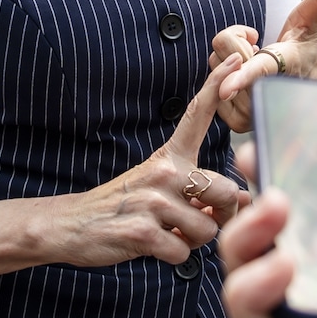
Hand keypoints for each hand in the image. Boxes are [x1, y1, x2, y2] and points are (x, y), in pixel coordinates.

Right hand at [43, 55, 247, 267]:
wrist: (72, 225)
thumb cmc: (124, 207)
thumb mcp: (161, 189)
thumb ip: (200, 190)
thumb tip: (244, 197)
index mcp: (168, 157)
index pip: (196, 115)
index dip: (216, 86)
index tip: (233, 60)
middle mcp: (163, 172)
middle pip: (225, 192)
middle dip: (220, 216)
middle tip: (199, 221)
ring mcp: (151, 201)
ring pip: (207, 230)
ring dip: (193, 241)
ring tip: (169, 233)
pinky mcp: (141, 232)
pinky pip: (182, 253)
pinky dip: (172, 257)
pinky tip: (153, 247)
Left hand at [208, 0, 316, 130]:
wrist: (300, 87)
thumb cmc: (303, 52)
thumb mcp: (311, 22)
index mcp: (286, 65)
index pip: (262, 68)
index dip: (243, 76)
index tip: (225, 88)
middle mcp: (269, 93)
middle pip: (227, 50)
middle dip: (237, 40)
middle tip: (257, 44)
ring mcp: (253, 111)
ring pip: (215, 66)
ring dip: (228, 58)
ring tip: (251, 61)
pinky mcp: (238, 122)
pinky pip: (210, 86)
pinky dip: (221, 76)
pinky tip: (240, 78)